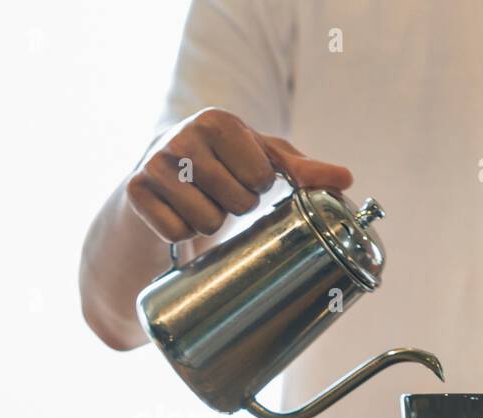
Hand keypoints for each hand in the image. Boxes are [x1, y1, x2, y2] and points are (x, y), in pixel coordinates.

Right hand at [125, 107, 353, 241]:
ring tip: (200, 202)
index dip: (258, 188)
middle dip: (235, 207)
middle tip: (220, 193)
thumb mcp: (261, 158)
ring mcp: (156, 163)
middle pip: (237, 204)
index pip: (261, 180)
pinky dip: (180, 231)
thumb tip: (347, 180)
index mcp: (219, 120)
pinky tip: (176, 212)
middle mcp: (184, 136)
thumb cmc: (220, 161)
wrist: (156, 170)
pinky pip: (175, 232)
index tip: (243, 177)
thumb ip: (302, 169)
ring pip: (206, 223)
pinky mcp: (136, 191)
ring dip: (209, 222)